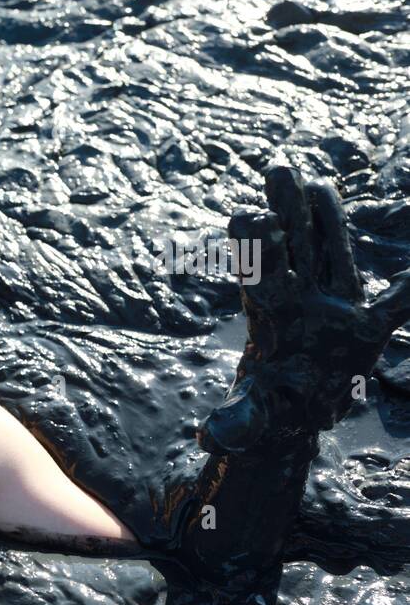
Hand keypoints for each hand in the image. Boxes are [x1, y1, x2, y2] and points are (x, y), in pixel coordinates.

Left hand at [198, 165, 409, 454]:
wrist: (291, 421)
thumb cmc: (263, 417)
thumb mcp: (249, 423)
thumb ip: (236, 423)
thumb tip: (213, 435)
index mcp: (269, 321)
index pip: (260, 275)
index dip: (256, 248)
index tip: (249, 216)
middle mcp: (297, 303)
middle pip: (290, 248)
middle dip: (284, 210)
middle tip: (277, 169)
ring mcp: (329, 307)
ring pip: (328, 253)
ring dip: (324, 218)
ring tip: (313, 181)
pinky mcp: (362, 325)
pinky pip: (396, 302)